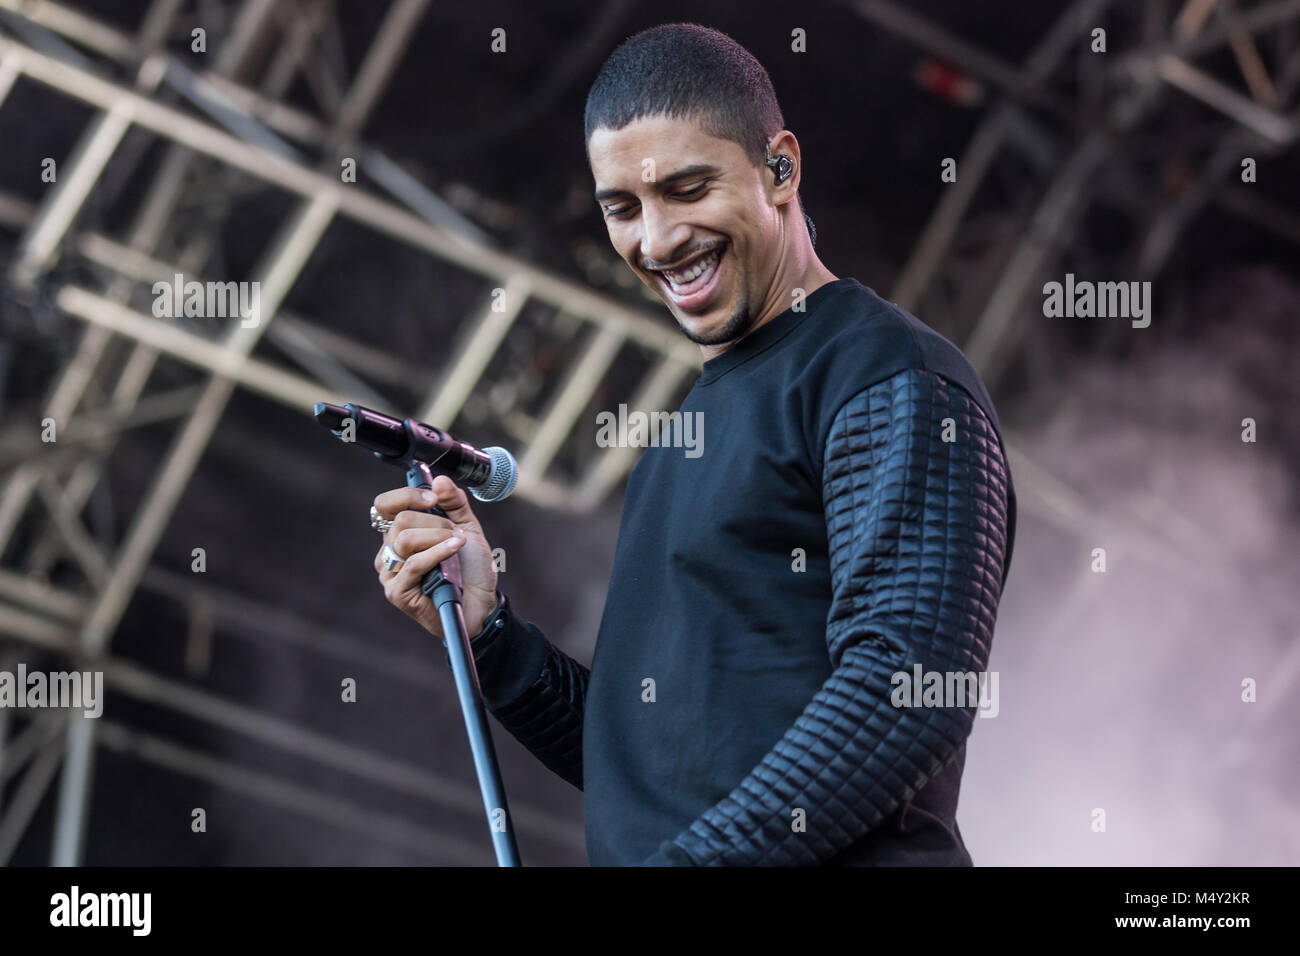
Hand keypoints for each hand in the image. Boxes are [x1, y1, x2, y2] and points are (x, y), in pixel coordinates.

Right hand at [372, 476, 498, 639]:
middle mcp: (389, 551)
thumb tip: (439, 480)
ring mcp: (390, 573)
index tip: (433, 498)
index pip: (384, 505)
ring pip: (404, 539)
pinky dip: (437, 553)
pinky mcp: (397, 593)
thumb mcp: (467, 528)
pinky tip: (454, 550)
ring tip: (458, 544)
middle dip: (436, 522)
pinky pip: (412, 564)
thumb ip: (455, 503)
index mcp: (400, 533)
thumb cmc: (470, 568)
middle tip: (456, 534)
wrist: (483, 602)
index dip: (406, 495)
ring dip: (438, 537)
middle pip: (400, 520)